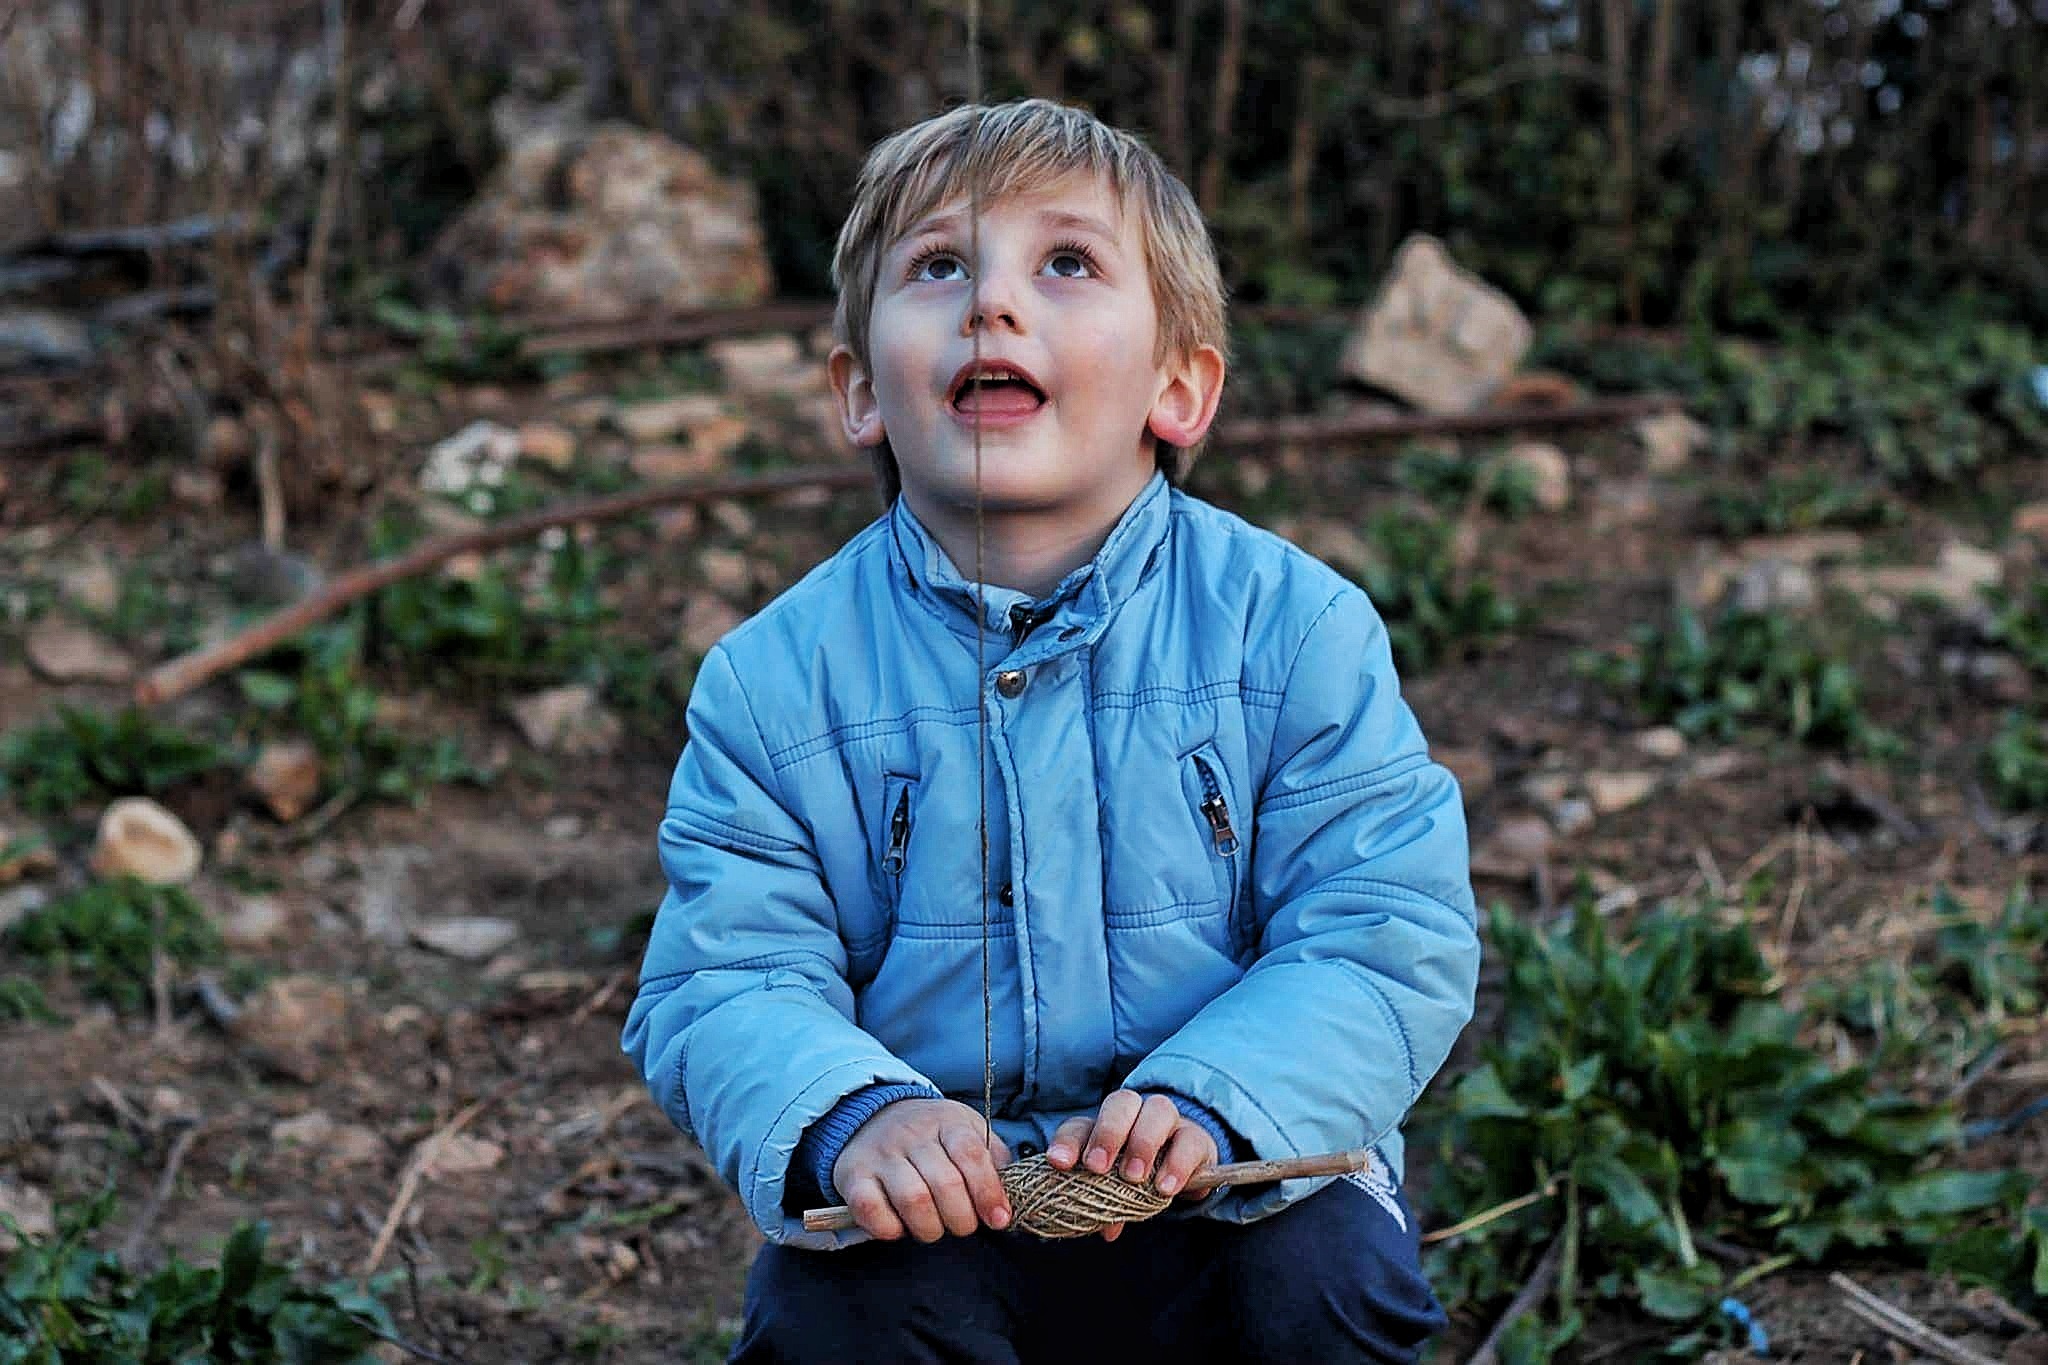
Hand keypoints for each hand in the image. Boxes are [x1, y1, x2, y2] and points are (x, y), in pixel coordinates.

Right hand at [832, 1098, 1011, 1242]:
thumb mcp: (966, 1129)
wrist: (871, 1116)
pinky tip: (900, 1227)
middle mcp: (912, 1133)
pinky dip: (890, 1228)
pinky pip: (872, 1210)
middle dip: (962, 1218)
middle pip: (946, 1183)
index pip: (971, 1155)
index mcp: (946, 1120)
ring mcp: (880, 1153)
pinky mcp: (853, 1174)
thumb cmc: (929, 1135)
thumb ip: (992, 1157)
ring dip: (930, 1227)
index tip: (998, 1219)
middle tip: (963, 1225)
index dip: (988, 1192)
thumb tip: (1009, 1194)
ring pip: (913, 1200)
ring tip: (934, 1228)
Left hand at [1045, 1089, 1218, 1241]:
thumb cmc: (1139, 1175)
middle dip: (1107, 1133)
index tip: (1059, 1164)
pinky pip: (1189, 1140)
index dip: (1067, 1143)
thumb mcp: (1119, 1191)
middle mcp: (1135, 1114)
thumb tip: (1107, 1231)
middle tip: (1097, 1167)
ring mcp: (1168, 1121)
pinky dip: (1177, 1163)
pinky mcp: (1196, 1137)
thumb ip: (1111, 1205)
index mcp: (1104, 1126)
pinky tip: (1165, 1188)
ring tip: (1134, 1178)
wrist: (1185, 1164)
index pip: (1080, 1126)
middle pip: (1120, 1102)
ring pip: (1157, 1109)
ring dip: (1142, 1143)